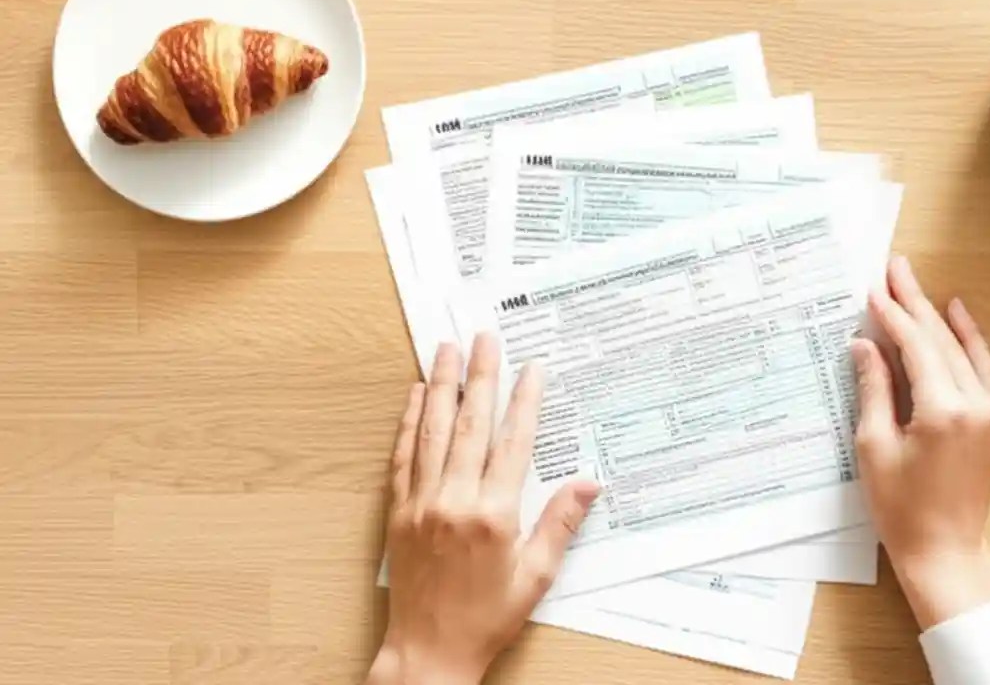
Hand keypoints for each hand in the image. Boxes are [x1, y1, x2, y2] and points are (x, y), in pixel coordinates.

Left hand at [366, 334, 600, 684]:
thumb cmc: (487, 619)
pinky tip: (417, 396)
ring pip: (433, 432)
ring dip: (442, 386)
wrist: (429, 653)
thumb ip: (560, 523)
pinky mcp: (398, 512)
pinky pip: (403, 457)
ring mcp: (422, 504)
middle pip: (471, 424)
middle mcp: (454, 501)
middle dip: (481, 376)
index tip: (532, 368)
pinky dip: (409, 423)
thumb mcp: (536, 576)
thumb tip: (590, 483)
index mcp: (494, 515)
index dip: (524, 400)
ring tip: (447, 349)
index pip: (513, 442)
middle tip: (485, 338)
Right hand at [852, 256, 989, 629]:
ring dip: (939, 318)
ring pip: (963, 352)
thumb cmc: (901, 508)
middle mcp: (975, 406)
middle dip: (915, 304)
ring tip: (919, 286)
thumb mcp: (874, 446)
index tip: (873, 290)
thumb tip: (866, 346)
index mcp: (943, 410)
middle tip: (896, 269)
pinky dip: (969, 344)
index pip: (915, 347)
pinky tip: (958, 320)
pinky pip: (983, 371)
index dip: (892, 316)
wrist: (944, 551)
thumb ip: (874, 389)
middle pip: (941, 341)